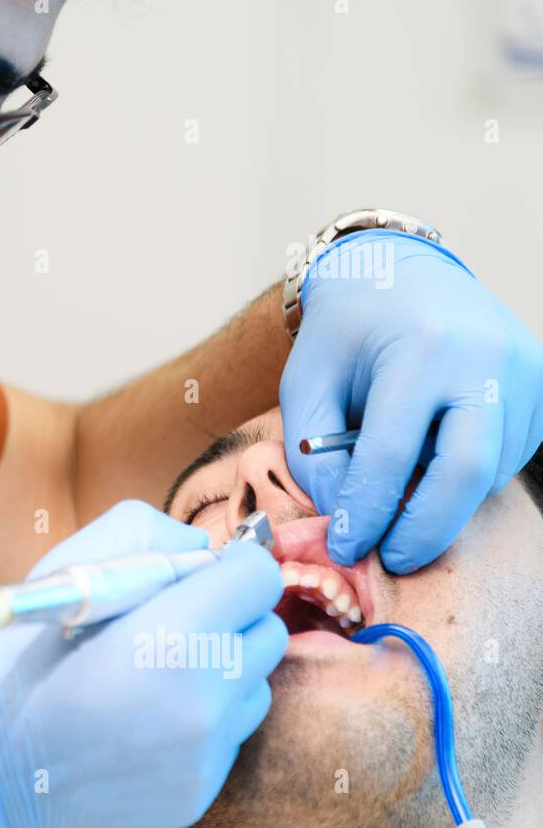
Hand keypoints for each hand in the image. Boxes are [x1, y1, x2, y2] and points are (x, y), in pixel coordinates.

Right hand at [0, 500, 286, 826]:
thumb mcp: (62, 573)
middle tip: (162, 621)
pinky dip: (199, 715)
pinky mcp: (199, 791)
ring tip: (146, 672)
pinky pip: (228, 733)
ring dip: (216, 667)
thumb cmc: (7, 669)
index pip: (257, 578)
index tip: (192, 574)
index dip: (226, 566)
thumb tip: (201, 549)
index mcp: (169, 640)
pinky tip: (140, 714)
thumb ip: (145, 538)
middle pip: (266, 630)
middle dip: (224, 614)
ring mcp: (204, 756)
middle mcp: (201, 705)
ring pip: (253, 684)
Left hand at [281, 230, 542, 572]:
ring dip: (444, 498)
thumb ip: (316, 455)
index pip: (392, 453)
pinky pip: (510, 455)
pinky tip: (434, 453)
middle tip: (390, 558)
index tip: (345, 548)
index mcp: (419, 348)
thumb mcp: (306, 383)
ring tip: (400, 488)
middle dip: (425, 528)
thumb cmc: (344, 332)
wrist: (398, 269)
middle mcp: (485, 357)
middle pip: (467, 472)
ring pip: (490, 471)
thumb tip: (344, 520)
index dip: (367, 511)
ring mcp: (525, 369)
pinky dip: (468, 474)